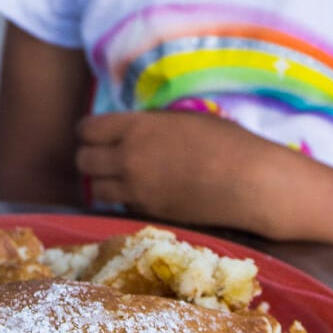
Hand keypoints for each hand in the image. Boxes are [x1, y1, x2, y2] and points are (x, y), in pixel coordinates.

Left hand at [75, 109, 293, 231]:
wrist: (249, 182)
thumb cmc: (224, 141)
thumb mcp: (182, 119)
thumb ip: (149, 125)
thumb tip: (130, 130)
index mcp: (136, 128)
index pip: (87, 129)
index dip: (88, 131)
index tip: (96, 133)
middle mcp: (128, 159)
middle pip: (84, 161)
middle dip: (90, 156)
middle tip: (104, 155)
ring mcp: (137, 190)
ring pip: (96, 189)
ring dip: (103, 181)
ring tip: (120, 176)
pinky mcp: (149, 213)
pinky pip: (121, 206)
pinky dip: (124, 199)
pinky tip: (142, 191)